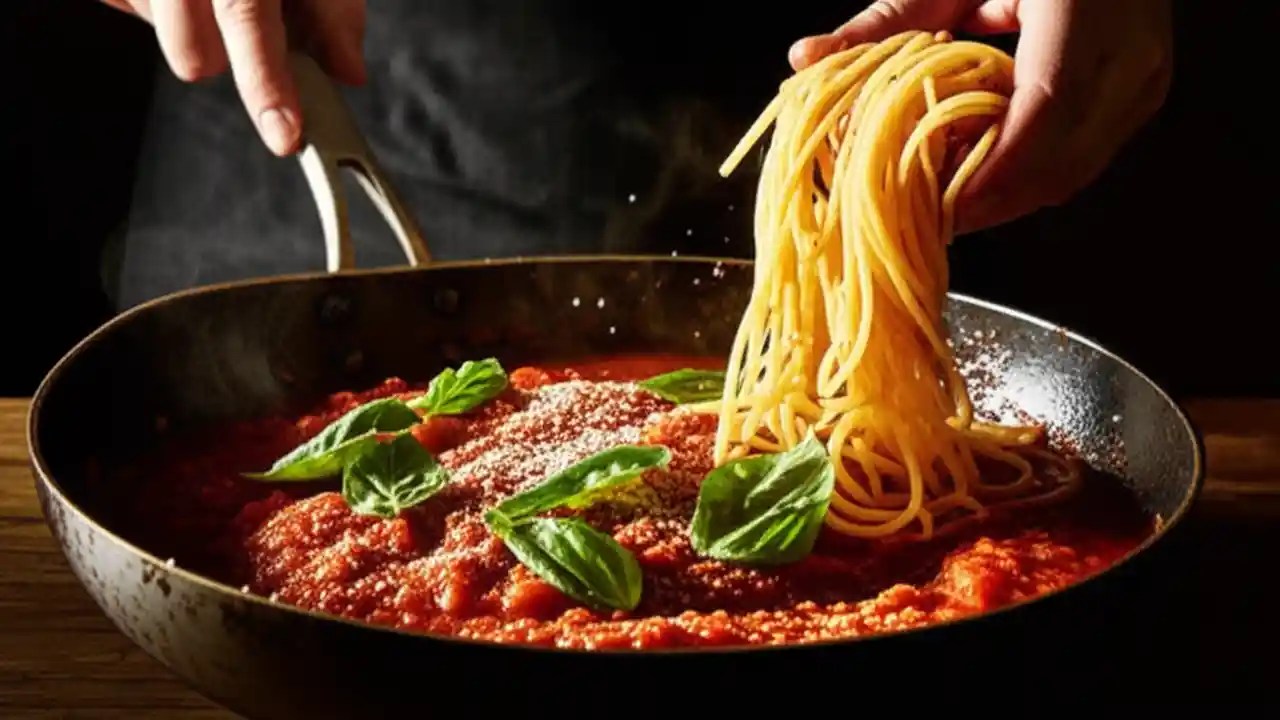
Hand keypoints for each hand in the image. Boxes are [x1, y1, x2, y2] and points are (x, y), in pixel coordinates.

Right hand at [102, 0, 365, 156]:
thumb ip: (332, 10)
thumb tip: (347, 71)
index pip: (248, 18)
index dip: (268, 83)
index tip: (285, 133)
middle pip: (192, 56)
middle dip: (219, 57)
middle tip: (239, 16)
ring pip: (160, 30)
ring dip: (186, 22)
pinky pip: (128, 4)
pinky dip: (156, 1)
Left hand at [789, 0, 1172, 232]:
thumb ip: (885, 20)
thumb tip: (803, 58)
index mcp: (1084, 7)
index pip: (1046, 110)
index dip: (991, 172)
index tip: (937, 208)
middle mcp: (1131, 51)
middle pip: (1060, 163)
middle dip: (988, 200)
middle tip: (923, 214)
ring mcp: (1145, 78)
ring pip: (1072, 173)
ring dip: (1005, 193)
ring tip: (942, 193)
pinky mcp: (1141, 94)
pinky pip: (1081, 158)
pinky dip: (1026, 172)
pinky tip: (977, 167)